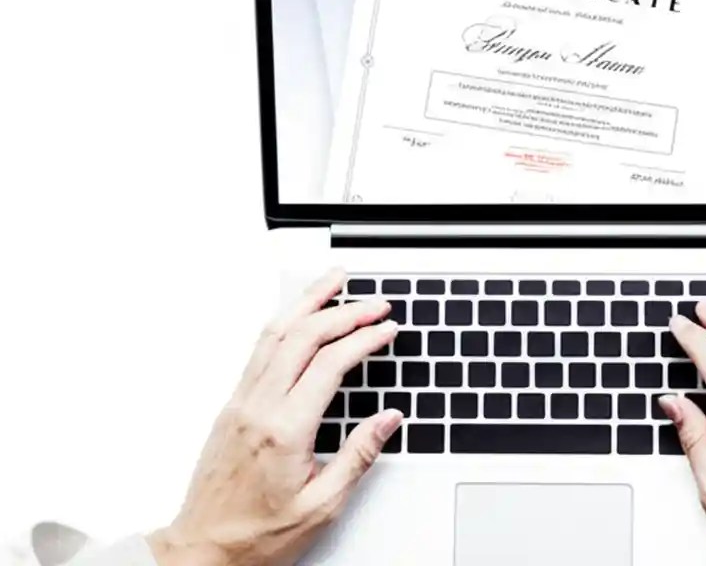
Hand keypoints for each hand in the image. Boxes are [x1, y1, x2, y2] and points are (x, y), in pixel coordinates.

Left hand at [146, 269, 402, 565]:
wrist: (202, 550)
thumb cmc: (256, 535)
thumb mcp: (323, 505)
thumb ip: (359, 456)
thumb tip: (388, 420)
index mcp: (285, 430)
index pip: (331, 364)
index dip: (364, 339)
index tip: (387, 329)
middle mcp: (258, 408)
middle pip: (303, 337)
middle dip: (343, 311)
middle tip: (374, 302)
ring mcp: (240, 403)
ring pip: (274, 334)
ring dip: (307, 303)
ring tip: (333, 282)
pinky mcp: (231, 407)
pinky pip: (259, 350)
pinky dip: (284, 323)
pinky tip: (297, 316)